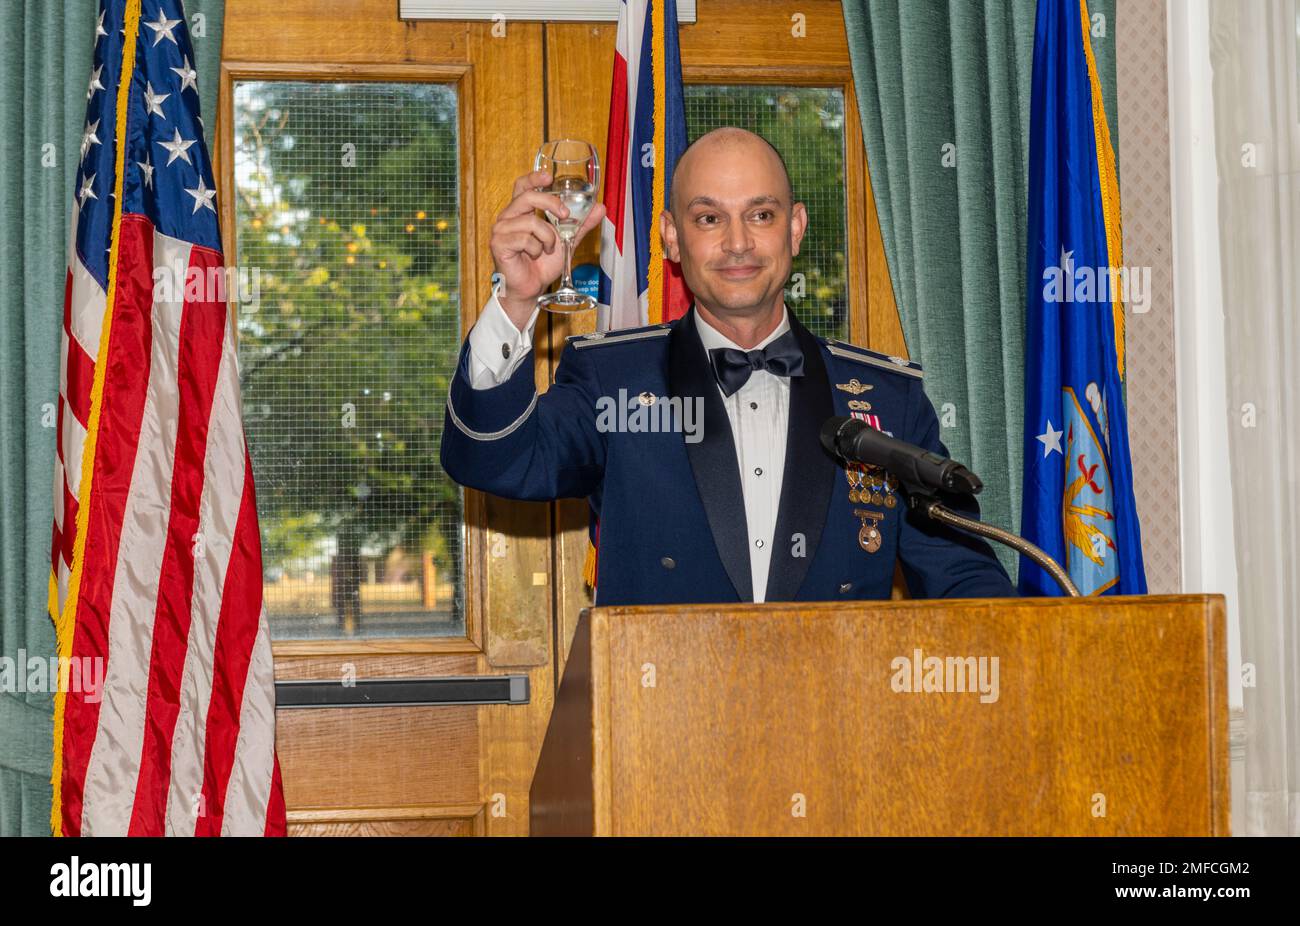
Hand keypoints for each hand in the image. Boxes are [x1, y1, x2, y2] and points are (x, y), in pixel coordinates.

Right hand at [489, 169, 606, 329]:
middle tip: (566, 215)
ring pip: (531, 222)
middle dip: (550, 203)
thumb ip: (580, 224)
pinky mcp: (499, 243)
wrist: (532, 288)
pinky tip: (535, 256)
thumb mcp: (566, 240)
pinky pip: (525, 239)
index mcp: (521, 212)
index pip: (522, 186)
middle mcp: (508, 217)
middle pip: (527, 197)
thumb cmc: (543, 264)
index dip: (533, 178)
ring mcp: (501, 230)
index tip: (548, 176)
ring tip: (547, 249)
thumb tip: (600, 208)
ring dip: (547, 238)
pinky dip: (537, 249)